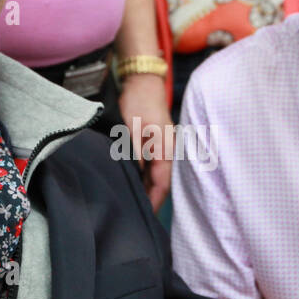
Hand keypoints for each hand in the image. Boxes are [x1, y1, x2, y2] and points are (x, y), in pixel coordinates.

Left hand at [116, 73, 173, 210]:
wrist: (143, 82)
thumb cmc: (138, 102)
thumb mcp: (132, 129)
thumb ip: (135, 154)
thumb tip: (136, 175)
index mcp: (165, 149)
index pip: (162, 183)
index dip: (154, 201)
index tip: (145, 216)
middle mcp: (167, 151)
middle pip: (160, 182)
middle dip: (150, 198)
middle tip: (136, 215)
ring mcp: (163, 147)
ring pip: (156, 175)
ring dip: (147, 188)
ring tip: (134, 203)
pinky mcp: (156, 143)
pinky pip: (153, 166)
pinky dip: (145, 176)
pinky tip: (135, 183)